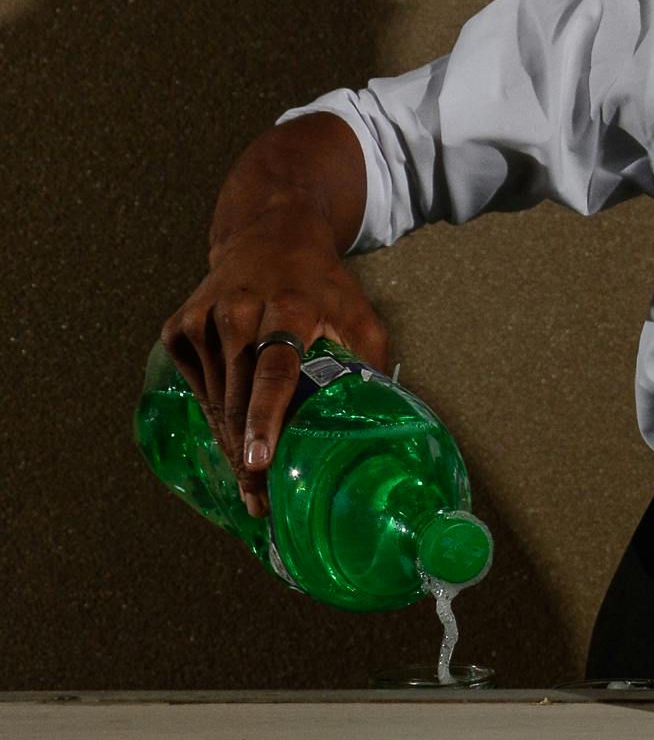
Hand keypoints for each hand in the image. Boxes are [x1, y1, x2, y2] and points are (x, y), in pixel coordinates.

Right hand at [158, 114, 387, 517]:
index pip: (274, 371)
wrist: (269, 237)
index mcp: (289, 309)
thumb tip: (388, 419)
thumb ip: (373, 362)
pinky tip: (235, 434)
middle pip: (238, 399)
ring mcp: (202, 319)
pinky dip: (216, 415)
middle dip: (247, 456)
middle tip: (262, 501)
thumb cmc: (323, 287)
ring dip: (231, 443)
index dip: (265, 418)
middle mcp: (239, 312)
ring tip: (252, 482)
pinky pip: (198, 387)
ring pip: (214, 401)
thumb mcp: (360, 314)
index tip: (257, 460)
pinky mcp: (179, 328)